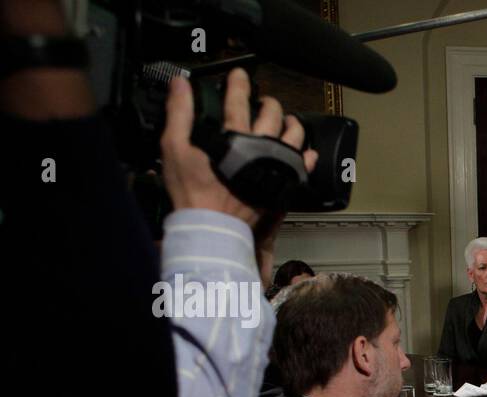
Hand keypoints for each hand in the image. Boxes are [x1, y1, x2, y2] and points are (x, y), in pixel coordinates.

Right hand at [161, 69, 317, 282]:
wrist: (211, 225)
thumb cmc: (191, 190)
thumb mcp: (174, 147)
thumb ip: (179, 112)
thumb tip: (180, 84)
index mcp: (235, 136)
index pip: (238, 99)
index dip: (239, 83)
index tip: (240, 75)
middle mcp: (260, 148)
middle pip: (272, 115)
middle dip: (269, 103)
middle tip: (264, 102)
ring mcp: (275, 167)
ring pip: (294, 137)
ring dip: (292, 125)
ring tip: (288, 121)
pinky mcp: (282, 185)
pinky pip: (303, 167)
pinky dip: (306, 157)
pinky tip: (306, 152)